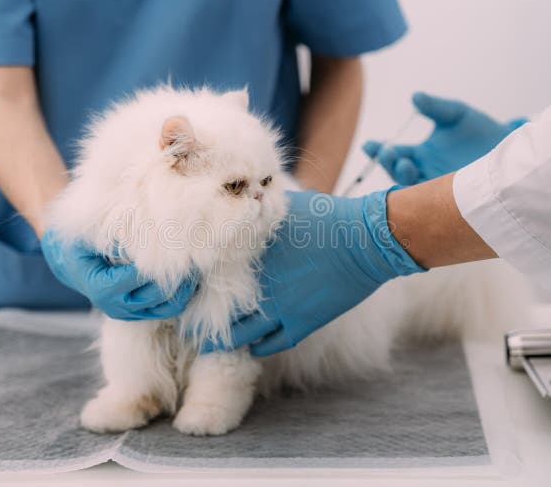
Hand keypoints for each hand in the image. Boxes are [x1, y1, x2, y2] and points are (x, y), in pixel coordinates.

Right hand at [41, 228, 196, 319]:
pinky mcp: (142, 313)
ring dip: (186, 289)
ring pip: (167, 308)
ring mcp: (130, 313)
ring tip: (198, 266)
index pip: (137, 277)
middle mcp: (116, 306)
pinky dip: (184, 296)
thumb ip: (112, 231)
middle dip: (178, 277)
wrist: (72, 262)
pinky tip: (192, 276)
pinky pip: (169, 309)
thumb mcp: (88, 232)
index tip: (177, 243)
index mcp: (101, 287)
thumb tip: (140, 227)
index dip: (158, 263)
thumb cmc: (81, 242)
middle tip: (197, 254)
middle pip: (157, 296)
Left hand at [201, 189, 423, 355]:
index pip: (207, 277)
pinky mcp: (302, 323)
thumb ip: (258, 212)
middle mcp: (259, 286)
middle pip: (216, 311)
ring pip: (241, 334)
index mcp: (249, 256)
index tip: (185, 290)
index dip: (193, 287)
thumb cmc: (327, 218)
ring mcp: (280, 309)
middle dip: (201, 318)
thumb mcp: (285, 206)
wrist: (366, 241)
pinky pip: (271, 344)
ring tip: (212, 341)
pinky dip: (258, 347)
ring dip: (225, 339)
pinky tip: (251, 345)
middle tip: (190, 322)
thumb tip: (241, 202)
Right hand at [363, 92, 526, 184]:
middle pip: (396, 171)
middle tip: (387, 151)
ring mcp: (436, 187)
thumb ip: (435, 107)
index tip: (369, 144)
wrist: (510, 150)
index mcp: (421, 153)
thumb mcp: (457, 114)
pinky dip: (420, 195)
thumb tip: (415, 97)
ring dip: (402, 176)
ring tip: (405, 163)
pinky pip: (430, 201)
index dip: (378, 150)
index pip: (394, 153)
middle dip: (388, 162)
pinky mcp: (451, 199)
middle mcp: (424, 172)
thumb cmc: (482, 131)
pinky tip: (418, 185)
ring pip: (410, 187)